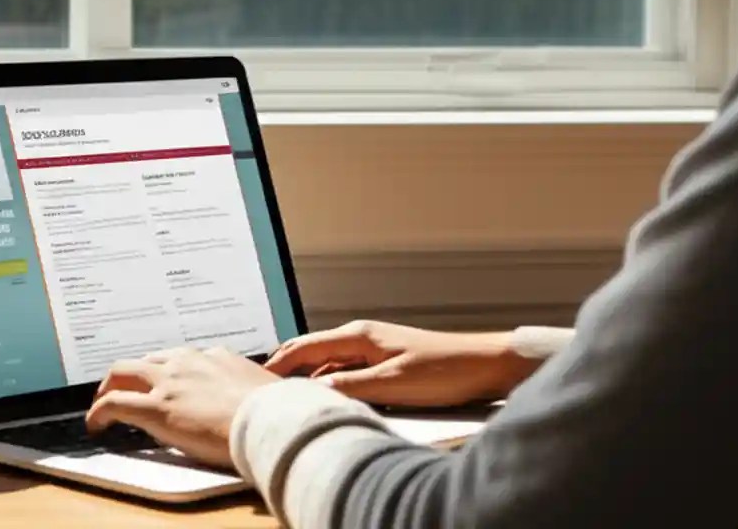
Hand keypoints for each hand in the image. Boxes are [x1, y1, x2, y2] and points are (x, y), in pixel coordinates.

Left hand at [86, 346, 278, 468]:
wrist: (271, 421)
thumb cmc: (276, 411)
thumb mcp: (264, 388)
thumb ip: (248, 389)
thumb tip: (255, 399)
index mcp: (216, 357)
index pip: (180, 358)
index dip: (165, 372)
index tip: (162, 384)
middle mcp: (189, 362)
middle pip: (145, 359)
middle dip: (130, 374)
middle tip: (123, 389)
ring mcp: (170, 382)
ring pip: (122, 371)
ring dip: (108, 387)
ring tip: (102, 404)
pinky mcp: (156, 407)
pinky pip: (114, 403)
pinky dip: (99, 412)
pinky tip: (97, 425)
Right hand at [264, 321, 541, 407]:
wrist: (484, 365)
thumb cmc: (443, 370)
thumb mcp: (391, 384)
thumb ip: (349, 387)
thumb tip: (310, 392)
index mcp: (359, 336)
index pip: (305, 346)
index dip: (278, 363)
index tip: (254, 380)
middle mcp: (363, 338)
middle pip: (313, 353)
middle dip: (288, 369)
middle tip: (263, 391)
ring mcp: (375, 350)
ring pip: (330, 365)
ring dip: (310, 380)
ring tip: (290, 400)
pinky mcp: (387, 365)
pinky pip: (348, 374)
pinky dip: (332, 385)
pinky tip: (329, 401)